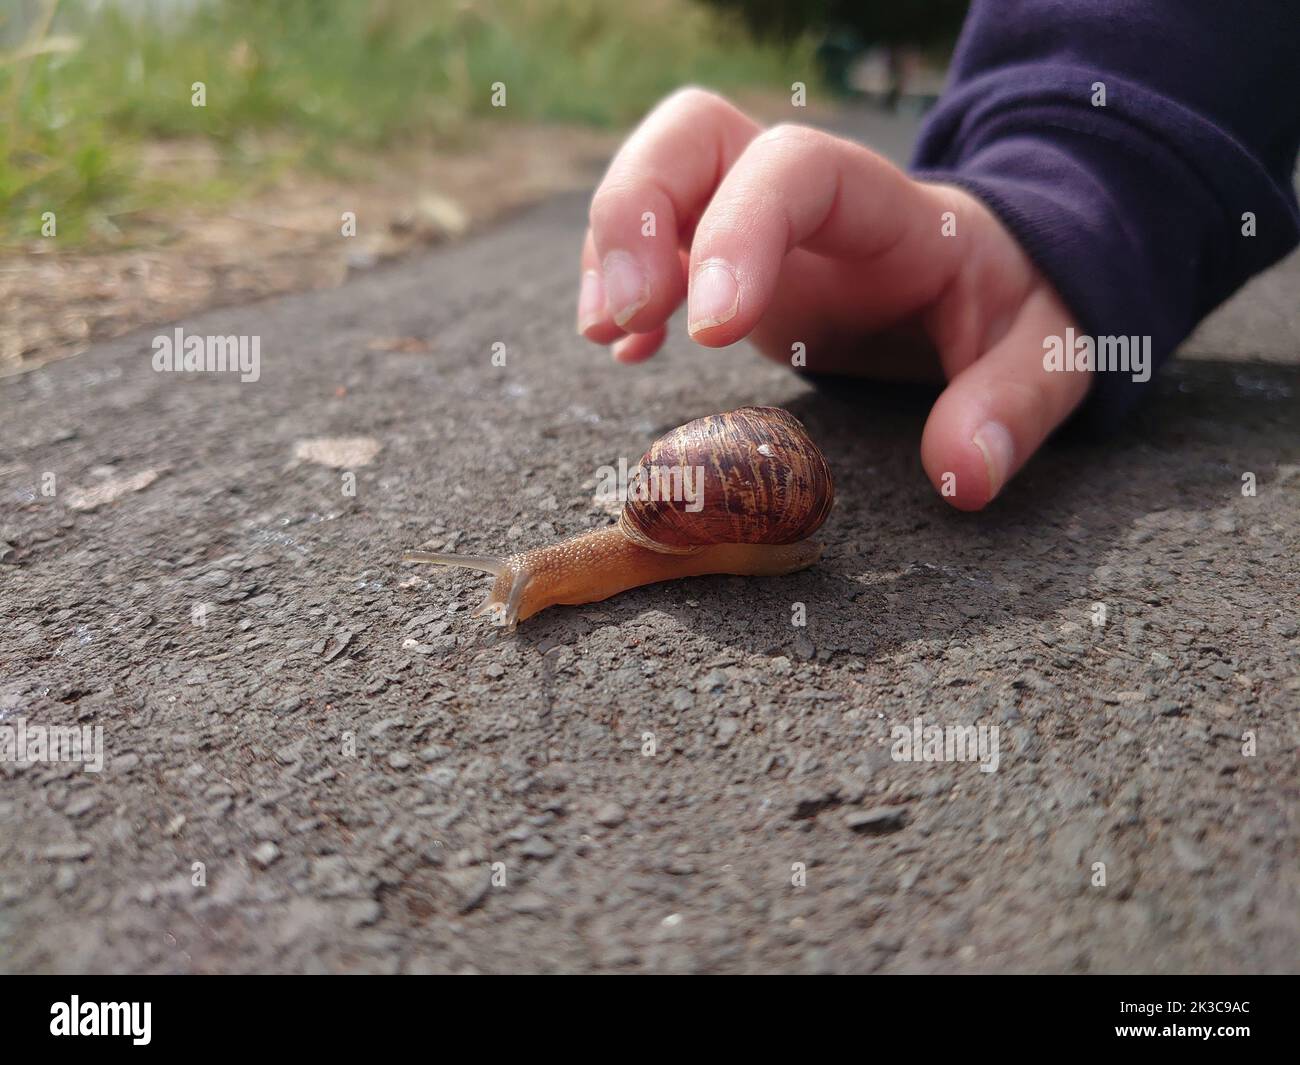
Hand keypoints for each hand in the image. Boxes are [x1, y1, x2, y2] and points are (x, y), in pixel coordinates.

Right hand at [575, 88, 1090, 509]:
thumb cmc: (1015, 306)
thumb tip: (962, 475)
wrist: (996, 275)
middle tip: (622, 318)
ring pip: (658, 173)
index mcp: (887, 207)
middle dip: (637, 211)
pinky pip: (653, 238)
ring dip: (613, 247)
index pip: (795, 168)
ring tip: (607, 334)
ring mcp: (758, 221)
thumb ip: (1012, 405)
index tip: (711, 332)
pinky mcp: (728, 259)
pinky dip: (622, 283)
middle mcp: (809, 197)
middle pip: (694, 132)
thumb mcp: (1048, 353)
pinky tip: (627, 350)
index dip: (738, 232)